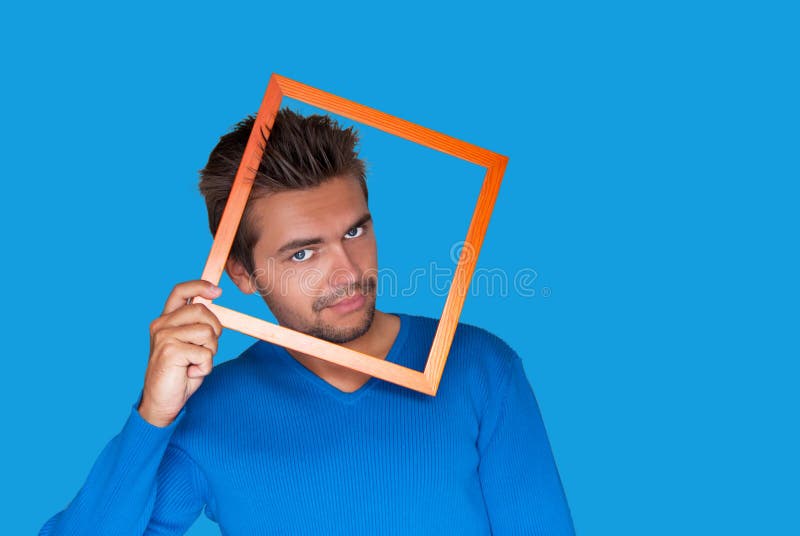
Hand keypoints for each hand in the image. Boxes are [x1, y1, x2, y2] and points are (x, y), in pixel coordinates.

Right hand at [137, 280, 222, 426]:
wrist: (162, 402)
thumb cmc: (180, 373)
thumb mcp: (190, 344)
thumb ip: (197, 325)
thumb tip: (213, 303)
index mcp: (165, 320)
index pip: (180, 291)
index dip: (200, 286)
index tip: (218, 291)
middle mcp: (161, 325)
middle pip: (202, 311)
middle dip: (215, 330)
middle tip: (206, 350)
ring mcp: (164, 337)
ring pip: (207, 332)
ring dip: (210, 352)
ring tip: (195, 363)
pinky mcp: (170, 351)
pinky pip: (205, 354)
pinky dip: (205, 367)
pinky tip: (191, 373)